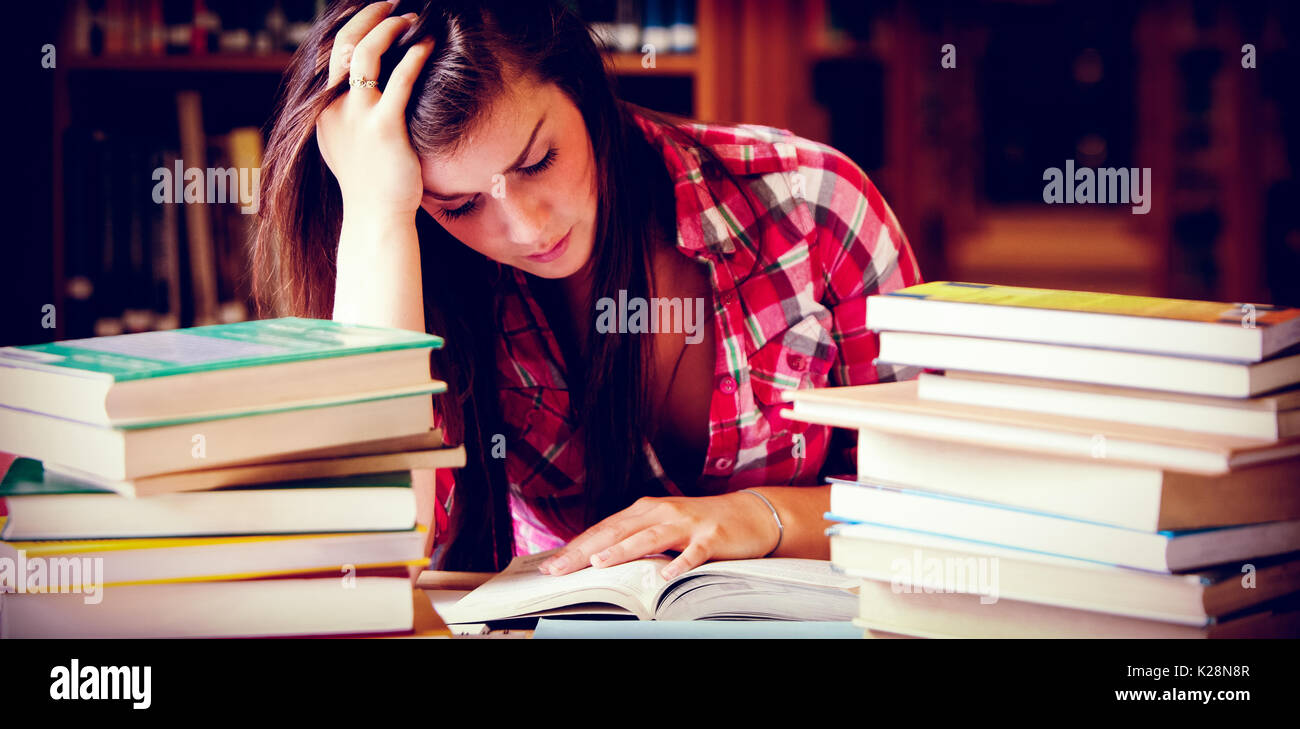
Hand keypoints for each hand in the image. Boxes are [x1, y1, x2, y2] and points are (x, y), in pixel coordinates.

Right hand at [317, 1, 433, 219]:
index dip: (353, 27)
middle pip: (344, 44)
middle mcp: (334, 107)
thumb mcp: (346, 146)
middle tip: (392, 3)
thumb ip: (347, 117)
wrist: (376, 218)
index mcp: (323, 110)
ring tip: (410, 19)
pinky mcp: (384, 128)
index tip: (374, 14)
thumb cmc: (371, 184)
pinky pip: (399, 82)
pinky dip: (413, 58)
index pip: (332, 53)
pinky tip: (427, 47)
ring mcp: (357, 117)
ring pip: (366, 54)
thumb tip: (358, 93)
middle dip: (368, 16)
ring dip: (389, 29)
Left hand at [538, 492, 780, 579]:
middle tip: (560, 569)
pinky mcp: (711, 538)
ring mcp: (686, 524)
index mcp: (645, 510)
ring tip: (601, 563)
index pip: (604, 529)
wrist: (749, 515)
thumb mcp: (663, 527)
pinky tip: (667, 575)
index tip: (552, 565)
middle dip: (586, 551)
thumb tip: (596, 558)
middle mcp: (661, 512)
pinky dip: (680, 564)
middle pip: (618, 532)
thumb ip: (634, 538)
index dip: (577, 547)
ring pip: (649, 538)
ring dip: (624, 550)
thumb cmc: (700, 525)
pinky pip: (693, 553)